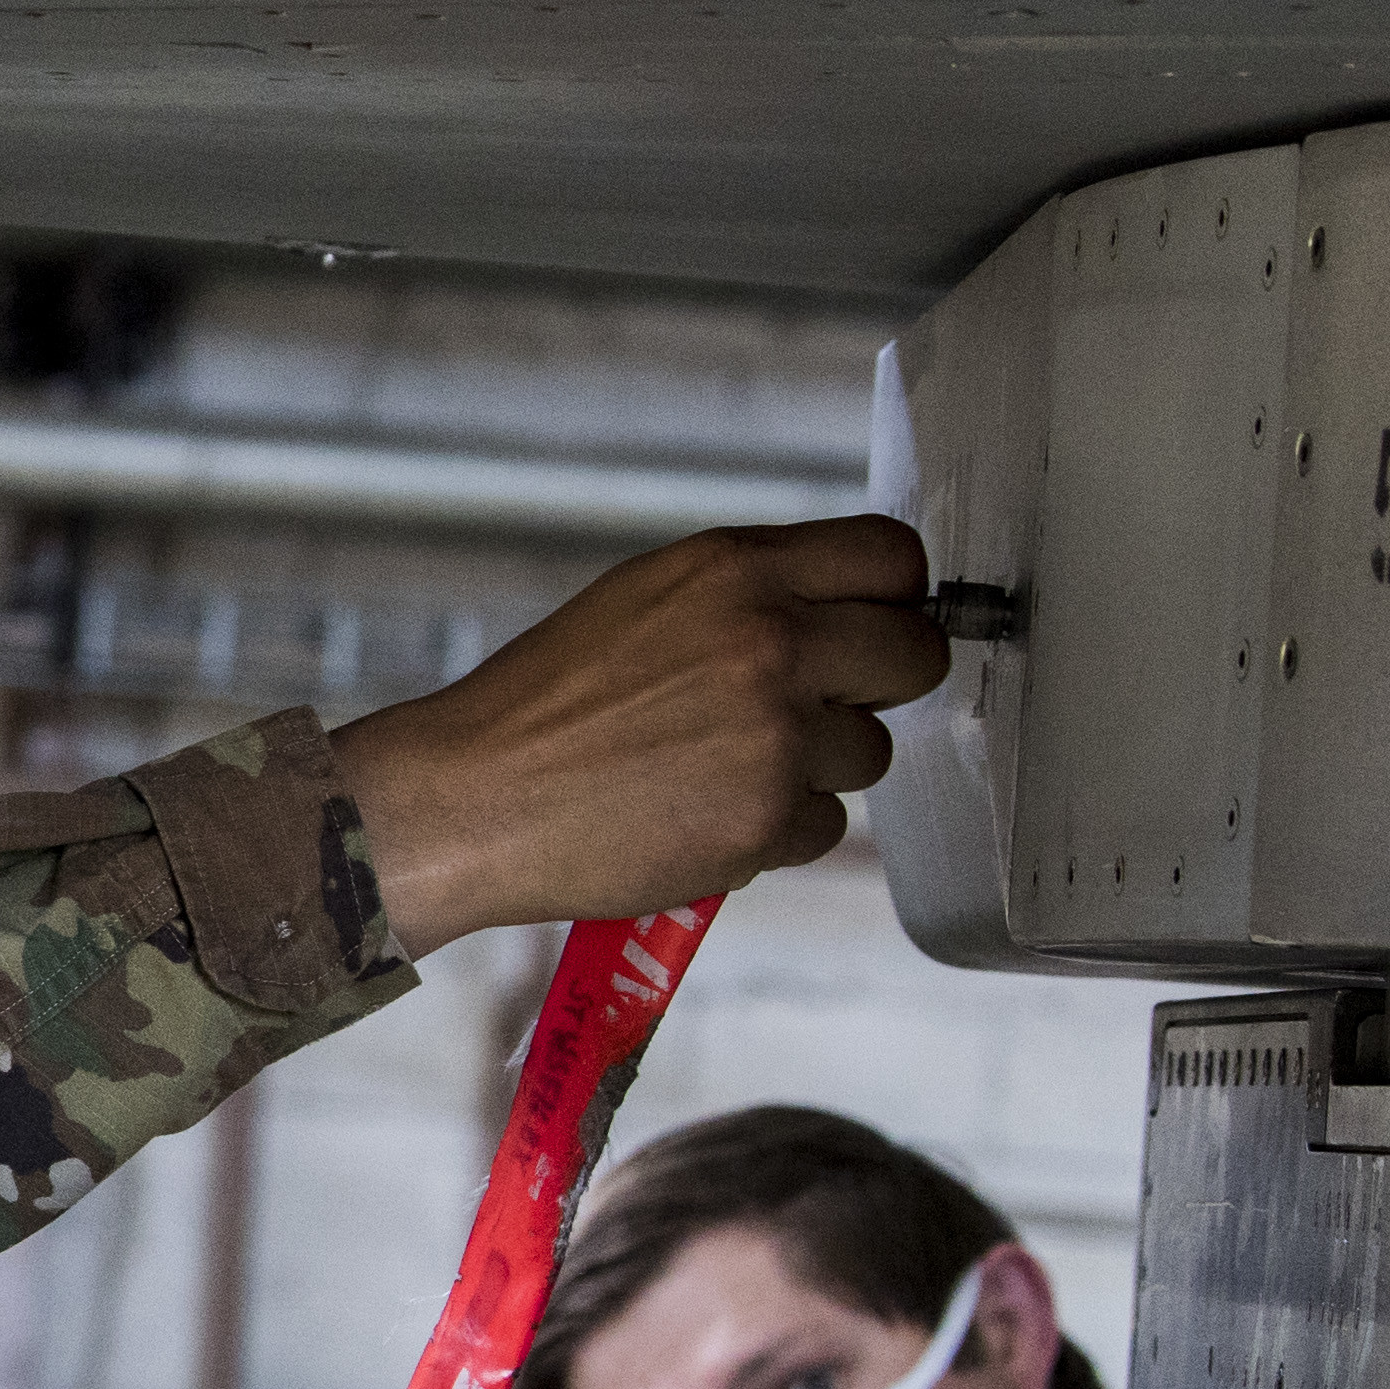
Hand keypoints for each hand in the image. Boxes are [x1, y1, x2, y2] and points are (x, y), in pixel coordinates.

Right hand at [330, 518, 948, 947]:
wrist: (473, 797)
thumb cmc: (546, 705)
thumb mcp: (649, 599)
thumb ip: (751, 594)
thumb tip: (842, 612)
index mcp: (737, 570)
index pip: (893, 557)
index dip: (894, 597)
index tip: (872, 624)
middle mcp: (770, 641)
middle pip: (916, 654)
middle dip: (879, 684)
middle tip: (823, 706)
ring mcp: (776, 734)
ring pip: (871, 751)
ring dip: (818, 767)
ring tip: (727, 769)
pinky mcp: (767, 819)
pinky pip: (825, 825)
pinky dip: (776, 831)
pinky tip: (705, 816)